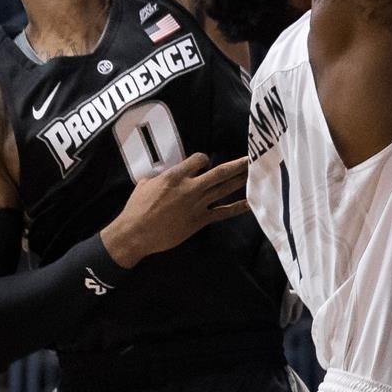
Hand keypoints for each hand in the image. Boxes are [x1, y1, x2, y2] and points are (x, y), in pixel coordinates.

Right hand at [100, 152, 251, 267]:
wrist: (137, 233)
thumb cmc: (136, 208)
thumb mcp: (145, 184)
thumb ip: (158, 177)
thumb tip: (162, 176)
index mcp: (175, 176)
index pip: (199, 160)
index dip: (203, 159)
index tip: (204, 162)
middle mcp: (190, 187)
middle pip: (219, 173)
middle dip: (237, 165)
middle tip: (252, 158)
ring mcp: (197, 204)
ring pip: (224, 189)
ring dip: (240, 181)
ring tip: (254, 173)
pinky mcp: (200, 220)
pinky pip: (222, 212)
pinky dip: (237, 208)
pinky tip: (249, 204)